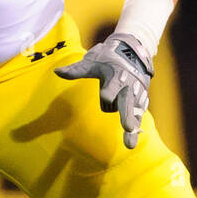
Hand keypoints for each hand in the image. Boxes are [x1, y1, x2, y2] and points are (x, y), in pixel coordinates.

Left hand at [54, 32, 152, 148]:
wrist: (132, 53)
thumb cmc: (107, 60)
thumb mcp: (92, 63)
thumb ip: (76, 70)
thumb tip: (57, 71)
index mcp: (116, 76)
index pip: (111, 86)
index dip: (108, 91)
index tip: (105, 97)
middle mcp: (128, 86)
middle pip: (126, 102)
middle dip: (127, 115)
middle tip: (128, 127)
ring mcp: (136, 94)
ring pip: (133, 112)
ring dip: (132, 126)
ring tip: (129, 144)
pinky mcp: (140, 100)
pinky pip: (137, 115)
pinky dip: (135, 127)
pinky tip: (131, 141)